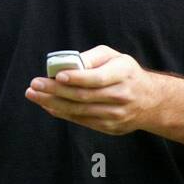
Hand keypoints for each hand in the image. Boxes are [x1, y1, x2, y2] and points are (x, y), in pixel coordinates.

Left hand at [24, 45, 162, 134]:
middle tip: (34, 84)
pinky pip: (81, 120)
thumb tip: (67, 64)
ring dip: (52, 103)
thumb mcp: (114, 57)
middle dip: (55, 90)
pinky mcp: (110, 127)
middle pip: (83, 96)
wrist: (150, 100)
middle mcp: (121, 95)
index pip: (97, 78)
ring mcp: (116, 114)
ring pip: (79, 110)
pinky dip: (62, 113)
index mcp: (123, 74)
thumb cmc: (124, 72)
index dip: (77, 78)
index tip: (57, 75)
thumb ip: (91, 58)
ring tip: (34, 94)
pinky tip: (47, 105)